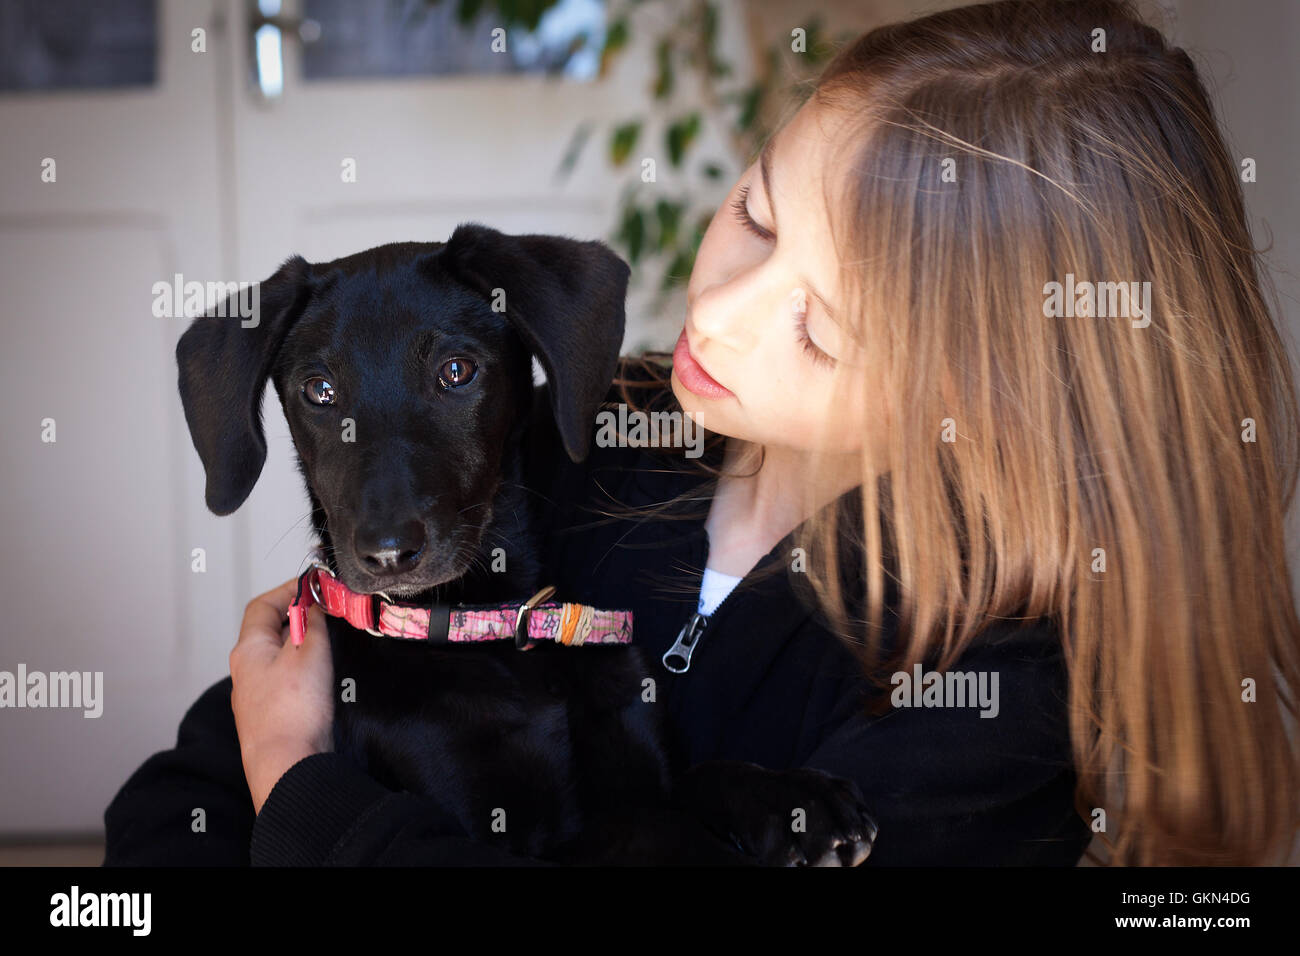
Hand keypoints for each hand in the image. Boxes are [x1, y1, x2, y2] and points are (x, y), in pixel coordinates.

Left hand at [230, 577, 334, 813]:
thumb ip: (313, 622)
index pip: (262, 606)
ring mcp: (256, 695)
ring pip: (278, 656)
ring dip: (302, 643)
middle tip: (327, 609)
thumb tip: (314, 602)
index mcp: (248, 650)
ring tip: (329, 639)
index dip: (287, 589)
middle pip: (269, 630)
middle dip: (298, 615)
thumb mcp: (309, 652)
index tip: (314, 584)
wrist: (286, 765)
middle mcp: (246, 671)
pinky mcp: (272, 715)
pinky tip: (322, 675)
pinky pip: (285, 680)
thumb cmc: (292, 711)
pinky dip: (302, 668)